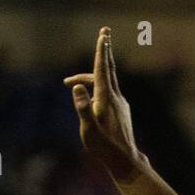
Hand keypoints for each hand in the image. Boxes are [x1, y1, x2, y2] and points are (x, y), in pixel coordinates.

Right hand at [64, 27, 140, 179]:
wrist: (125, 161)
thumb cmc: (104, 148)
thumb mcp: (88, 129)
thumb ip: (82, 107)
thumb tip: (76, 87)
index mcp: (106, 99)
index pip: (102, 70)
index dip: (101, 51)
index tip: (103, 35)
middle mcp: (115, 98)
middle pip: (108, 69)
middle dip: (104, 51)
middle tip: (104, 33)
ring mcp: (120, 104)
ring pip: (105, 82)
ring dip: (90, 76)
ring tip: (69, 83)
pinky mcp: (121, 110)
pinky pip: (108, 91)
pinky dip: (96, 87)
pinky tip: (87, 98)